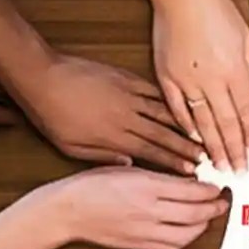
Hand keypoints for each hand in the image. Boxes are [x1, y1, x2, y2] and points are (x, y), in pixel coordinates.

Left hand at [14, 52, 202, 174]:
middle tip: (207, 155)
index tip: (192, 170)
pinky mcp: (125, 78)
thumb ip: (103, 157)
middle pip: (163, 134)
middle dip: (187, 147)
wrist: (42, 78)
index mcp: (113, 137)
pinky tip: (180, 105)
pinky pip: (153, 90)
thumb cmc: (52, 115)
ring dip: (184, 124)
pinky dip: (168, 99)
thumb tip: (129, 165)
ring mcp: (127, 95)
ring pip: (163, 112)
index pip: (151, 153)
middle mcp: (126, 117)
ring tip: (202, 133)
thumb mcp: (71, 147)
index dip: (174, 163)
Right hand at [40, 166, 226, 248]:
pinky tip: (190, 232)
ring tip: (209, 217)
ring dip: (203, 226)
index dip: (209, 190)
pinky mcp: (139, 245)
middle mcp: (149, 210)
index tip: (217, 187)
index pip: (190, 190)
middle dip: (214, 208)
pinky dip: (186, 240)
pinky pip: (171, 247)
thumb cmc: (92, 185)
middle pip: (194, 213)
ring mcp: (144, 231)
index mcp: (146, 185)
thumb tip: (186, 178)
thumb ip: (158, 174)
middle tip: (223, 202)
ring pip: (186, 234)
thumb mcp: (128, 169)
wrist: (67, 210)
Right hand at [153, 0, 248, 173]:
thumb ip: (247, 66)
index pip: (247, 112)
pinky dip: (186, 126)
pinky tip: (194, 140)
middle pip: (226, 124)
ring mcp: (187, 80)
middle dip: (234, 150)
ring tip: (218, 164)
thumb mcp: (245, 37)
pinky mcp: (166, 76)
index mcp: (234, 70)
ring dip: (212, 146)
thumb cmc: (214, 8)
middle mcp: (212, 79)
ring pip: (202, 122)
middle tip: (238, 169)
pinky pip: (177, 109)